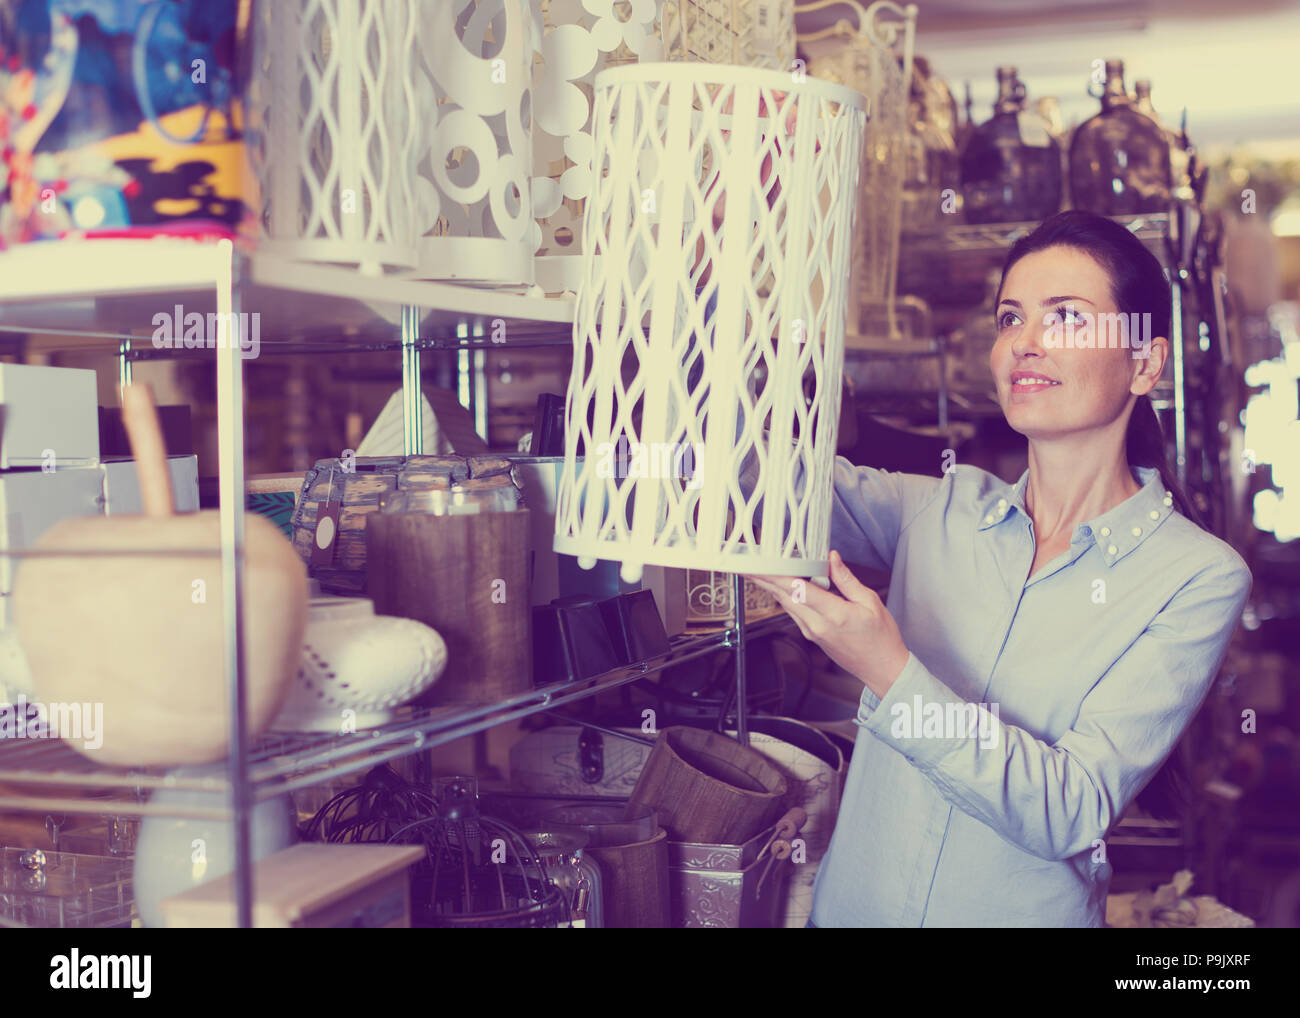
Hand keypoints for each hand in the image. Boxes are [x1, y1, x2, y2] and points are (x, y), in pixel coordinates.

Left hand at [746, 550, 909, 699]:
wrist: (881, 669)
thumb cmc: (881, 638)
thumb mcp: (870, 602)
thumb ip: (846, 580)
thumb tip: (832, 558)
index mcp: (834, 615)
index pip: (798, 589)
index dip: (776, 575)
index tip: (761, 565)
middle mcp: (818, 625)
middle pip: (784, 597)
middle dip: (765, 580)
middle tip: (748, 564)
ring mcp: (812, 632)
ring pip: (786, 605)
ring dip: (771, 588)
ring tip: (759, 571)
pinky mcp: (812, 636)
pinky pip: (794, 613)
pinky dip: (785, 597)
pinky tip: (780, 586)